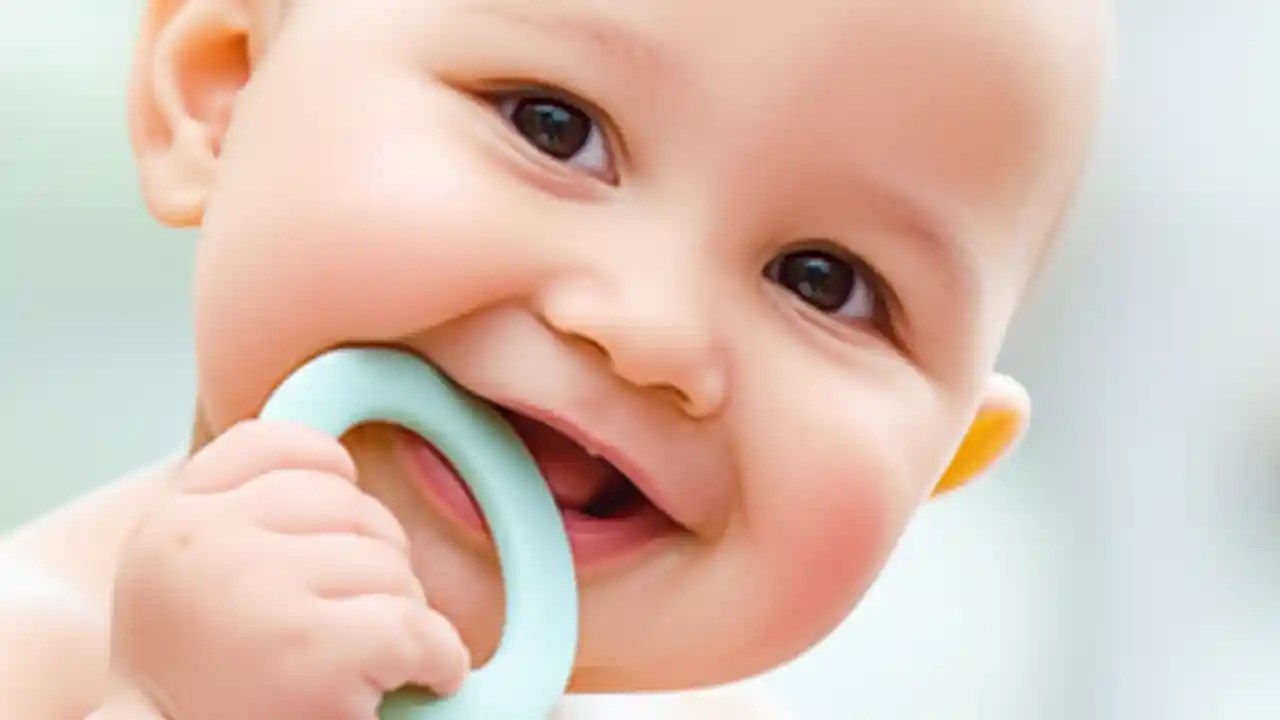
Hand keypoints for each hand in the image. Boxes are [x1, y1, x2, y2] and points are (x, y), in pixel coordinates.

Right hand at [107, 420, 469, 719]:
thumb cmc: (202, 682)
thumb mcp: (191, 580)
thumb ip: (242, 518)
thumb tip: (342, 463)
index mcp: (173, 521)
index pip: (270, 443)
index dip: (325, 472)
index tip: (339, 518)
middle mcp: (207, 544)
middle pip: (345, 504)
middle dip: (371, 559)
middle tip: (349, 622)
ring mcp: (261, 592)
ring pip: (387, 565)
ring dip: (399, 613)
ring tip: (364, 662)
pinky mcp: (315, 651)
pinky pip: (417, 626)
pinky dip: (440, 657)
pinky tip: (429, 677)